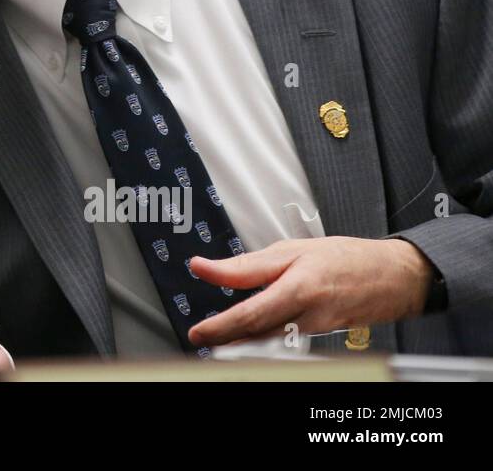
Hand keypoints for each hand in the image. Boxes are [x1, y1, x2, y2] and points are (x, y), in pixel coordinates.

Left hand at [186, 236, 433, 347]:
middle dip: (224, 340)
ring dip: (240, 341)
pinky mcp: (319, 333)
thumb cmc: (347, 258)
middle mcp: (308, 316)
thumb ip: (245, 264)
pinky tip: (248, 335)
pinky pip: (284, 337)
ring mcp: (315, 329)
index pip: (250, 316)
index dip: (220, 328)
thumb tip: (205, 267)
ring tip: (216, 338)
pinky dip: (262, 338)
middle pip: (256, 335)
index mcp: (299, 289)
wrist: (394, 276)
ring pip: (269, 339)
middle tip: (199, 338)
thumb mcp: (291, 250)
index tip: (197, 332)